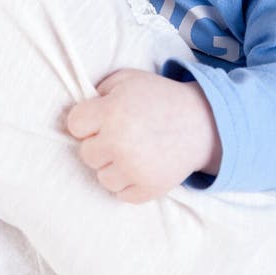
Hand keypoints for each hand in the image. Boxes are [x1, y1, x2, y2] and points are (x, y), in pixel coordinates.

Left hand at [66, 68, 220, 203]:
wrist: (201, 123)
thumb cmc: (159, 98)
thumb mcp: (127, 79)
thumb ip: (98, 90)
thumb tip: (77, 111)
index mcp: (112, 112)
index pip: (74, 125)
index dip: (86, 121)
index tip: (100, 119)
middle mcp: (120, 142)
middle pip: (86, 154)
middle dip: (100, 144)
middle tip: (121, 134)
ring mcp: (134, 169)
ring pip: (102, 177)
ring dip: (113, 166)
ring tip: (133, 150)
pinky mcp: (148, 189)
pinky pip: (121, 195)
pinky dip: (129, 183)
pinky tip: (142, 165)